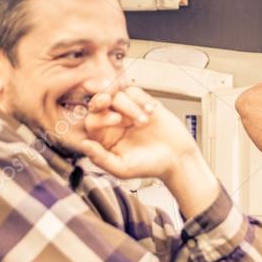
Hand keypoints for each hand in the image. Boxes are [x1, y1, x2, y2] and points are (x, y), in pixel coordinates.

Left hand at [81, 87, 197, 180]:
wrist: (178, 159)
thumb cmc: (151, 166)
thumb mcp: (123, 168)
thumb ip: (101, 159)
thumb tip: (83, 145)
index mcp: (104, 138)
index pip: (91, 121)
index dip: (100, 117)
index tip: (116, 120)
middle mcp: (113, 123)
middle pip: (99, 102)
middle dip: (102, 99)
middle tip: (108, 100)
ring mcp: (128, 112)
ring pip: (118, 95)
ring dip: (130, 107)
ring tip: (144, 122)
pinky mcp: (143, 103)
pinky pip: (135, 92)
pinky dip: (141, 99)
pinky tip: (151, 111)